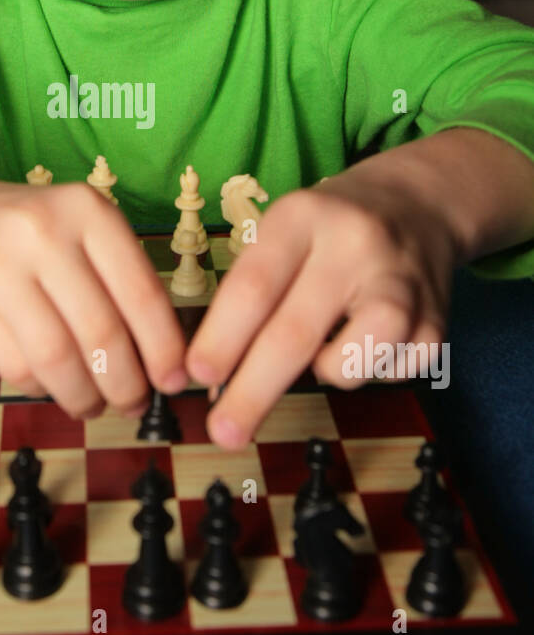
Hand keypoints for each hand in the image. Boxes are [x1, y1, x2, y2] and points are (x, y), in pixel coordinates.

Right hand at [0, 165, 188, 418]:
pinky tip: (51, 385)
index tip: (173, 381)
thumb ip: (120, 281)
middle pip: (100, 333)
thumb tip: (162, 360)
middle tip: (133, 403)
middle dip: (125, 384)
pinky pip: (15, 367)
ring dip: (83, 396)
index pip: (141, 293)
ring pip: (57, 359)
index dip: (163, 348)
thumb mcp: (81, 229)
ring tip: (94, 404)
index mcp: (87, 210)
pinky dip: (42, 389)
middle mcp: (43, 231)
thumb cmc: (27, 233)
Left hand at [181, 173, 458, 448]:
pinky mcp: (437, 317)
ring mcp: (400, 281)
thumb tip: (217, 376)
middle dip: (252, 392)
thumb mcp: (286, 231)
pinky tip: (368, 339)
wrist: (418, 202)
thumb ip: (252, 291)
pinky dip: (370, 371)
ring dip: (327, 373)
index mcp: (303, 216)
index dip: (222, 338)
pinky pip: (390, 373)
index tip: (197, 377)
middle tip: (225, 432)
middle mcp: (354, 244)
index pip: (253, 287)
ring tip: (327, 350)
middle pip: (295, 333)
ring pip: (351, 362)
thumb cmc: (331, 230)